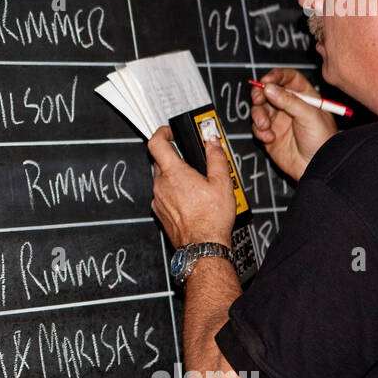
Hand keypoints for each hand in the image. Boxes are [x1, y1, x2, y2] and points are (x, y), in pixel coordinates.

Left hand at [147, 125, 235, 248]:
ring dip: (175, 178)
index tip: (170, 132)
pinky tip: (190, 201)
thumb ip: (215, 157)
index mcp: (174, 173)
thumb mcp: (222, 183)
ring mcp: (158, 200)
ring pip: (162, 180)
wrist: (203, 246)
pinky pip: (163, 196)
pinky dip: (174, 193)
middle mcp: (161, 185)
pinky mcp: (159, 212)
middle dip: (175, 158)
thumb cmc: (211, 219)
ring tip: (196, 186)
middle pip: (161, 162)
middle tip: (193, 163)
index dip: (162, 133)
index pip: (156, 143)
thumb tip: (212, 142)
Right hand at [250, 68, 337, 181]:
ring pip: (259, 109)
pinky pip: (257, 128)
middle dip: (260, 94)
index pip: (287, 79)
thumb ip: (289, 101)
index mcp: (304, 97)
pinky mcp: (269, 135)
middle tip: (258, 99)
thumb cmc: (323, 141)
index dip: (276, 77)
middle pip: (268, 91)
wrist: (317, 166)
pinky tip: (270, 138)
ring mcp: (278, 121)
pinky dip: (260, 131)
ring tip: (265, 125)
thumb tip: (269, 88)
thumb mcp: (310, 116)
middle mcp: (289, 106)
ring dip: (258, 115)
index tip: (266, 81)